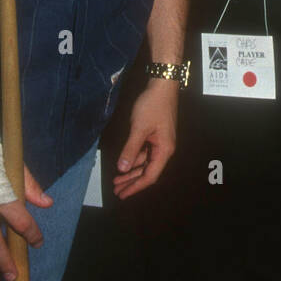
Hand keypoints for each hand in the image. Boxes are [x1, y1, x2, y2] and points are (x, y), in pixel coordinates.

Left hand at [113, 79, 178, 198]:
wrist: (162, 85)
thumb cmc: (152, 106)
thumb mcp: (139, 128)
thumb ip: (130, 150)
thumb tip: (122, 169)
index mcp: (164, 150)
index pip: (150, 176)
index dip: (135, 186)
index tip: (122, 194)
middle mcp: (164, 150)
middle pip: (148, 172)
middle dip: (132, 182)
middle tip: (116, 191)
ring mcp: (160, 142)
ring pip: (145, 163)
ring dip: (131, 172)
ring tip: (117, 180)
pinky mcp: (155, 135)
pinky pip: (144, 153)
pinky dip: (134, 160)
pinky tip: (124, 163)